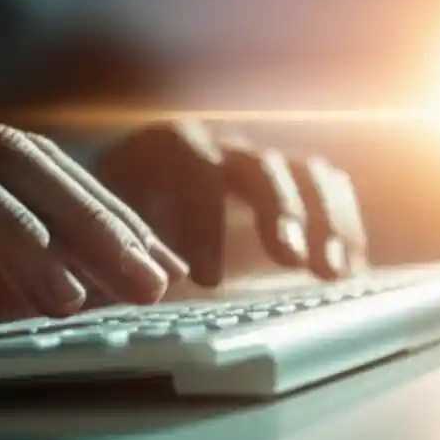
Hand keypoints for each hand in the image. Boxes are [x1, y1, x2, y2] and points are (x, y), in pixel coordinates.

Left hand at [94, 121, 367, 286]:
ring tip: (329, 273)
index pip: (191, 164)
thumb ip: (103, 254)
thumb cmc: (102, 224)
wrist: (115, 206)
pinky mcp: (290, 188)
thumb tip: (101, 292)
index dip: (204, 217)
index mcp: (163, 148)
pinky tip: (348, 272)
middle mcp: (218, 147)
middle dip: (278, 210)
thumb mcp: (92, 232)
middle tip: (288, 259)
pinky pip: (329, 191)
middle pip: (258, 164)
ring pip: (304, 173)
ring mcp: (258, 164)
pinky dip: (343, 227)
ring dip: (323, 219)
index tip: (206, 279)